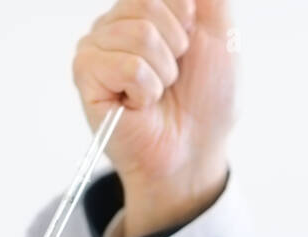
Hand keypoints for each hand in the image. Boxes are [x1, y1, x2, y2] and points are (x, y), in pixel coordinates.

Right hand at [74, 0, 236, 236]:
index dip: (186, 20)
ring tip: (157, 93)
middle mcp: (116, 23)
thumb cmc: (206, 100)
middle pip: (147, 5)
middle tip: (172, 78)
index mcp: (145, 10)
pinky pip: (126, 64)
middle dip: (175, 47)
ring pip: (140, 34)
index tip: (188, 50)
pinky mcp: (85, 73)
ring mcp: (97, 46)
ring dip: (163, 72)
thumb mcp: (222, 36)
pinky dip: (146, 89)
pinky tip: (139, 104)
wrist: (193, 151)